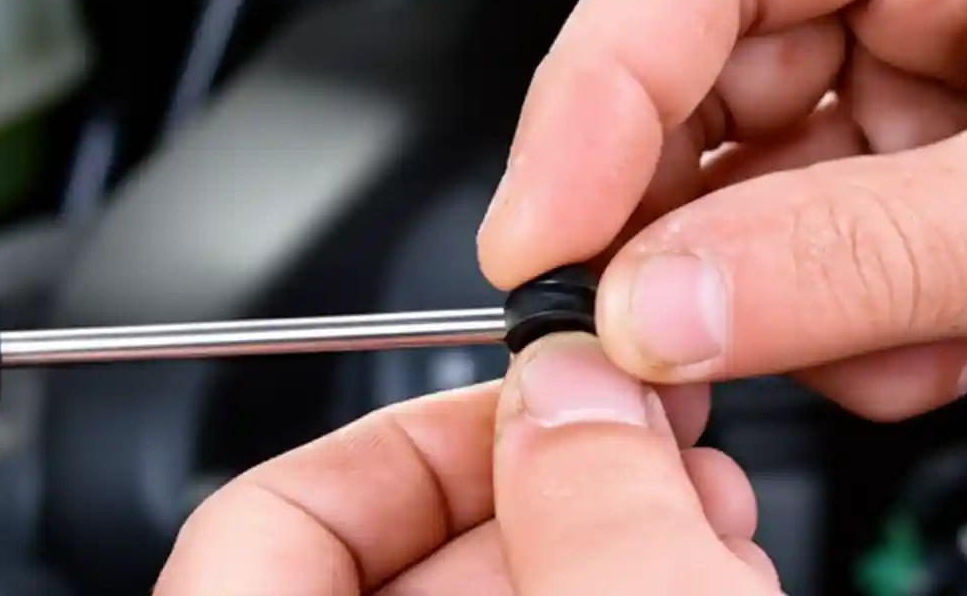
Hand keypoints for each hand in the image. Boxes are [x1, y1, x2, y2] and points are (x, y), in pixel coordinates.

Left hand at [154, 334, 780, 594]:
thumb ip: (591, 508)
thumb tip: (567, 392)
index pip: (262, 525)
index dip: (390, 441)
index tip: (510, 402)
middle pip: (394, 559)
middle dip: (541, 478)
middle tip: (644, 434)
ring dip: (599, 537)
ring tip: (704, 504)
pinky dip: (614, 592)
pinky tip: (703, 569)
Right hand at [478, 0, 966, 419]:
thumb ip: (854, 255)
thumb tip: (656, 313)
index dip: (592, 101)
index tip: (537, 242)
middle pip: (690, 89)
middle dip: (684, 234)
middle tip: (652, 340)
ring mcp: (894, 76)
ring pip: (740, 198)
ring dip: (797, 307)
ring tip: (919, 343)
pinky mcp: (902, 170)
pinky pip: (804, 255)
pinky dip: (851, 330)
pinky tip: (941, 339)